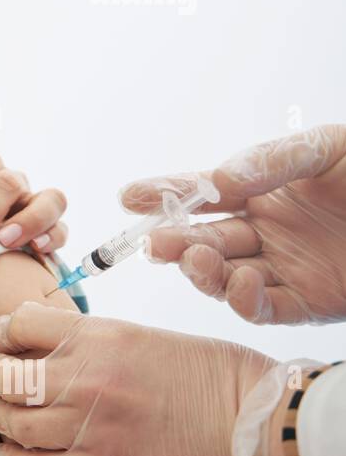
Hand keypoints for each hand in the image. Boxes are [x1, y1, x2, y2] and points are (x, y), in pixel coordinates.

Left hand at [0, 302, 273, 455]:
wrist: (256, 429)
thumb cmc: (213, 376)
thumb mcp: (146, 337)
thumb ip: (96, 341)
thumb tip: (57, 346)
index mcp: (97, 337)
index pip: (19, 325)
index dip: (1, 333)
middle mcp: (83, 380)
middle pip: (2, 376)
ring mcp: (87, 428)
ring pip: (11, 423)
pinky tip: (7, 453)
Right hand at [120, 124, 345, 323]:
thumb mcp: (331, 147)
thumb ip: (274, 160)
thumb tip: (217, 180)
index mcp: (264, 192)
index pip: (202, 193)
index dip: (163, 194)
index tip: (128, 196)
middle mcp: (268, 233)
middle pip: (205, 240)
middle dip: (175, 241)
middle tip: (157, 242)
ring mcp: (287, 269)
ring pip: (225, 278)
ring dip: (203, 272)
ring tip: (199, 261)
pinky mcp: (313, 303)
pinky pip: (267, 308)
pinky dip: (246, 301)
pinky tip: (242, 283)